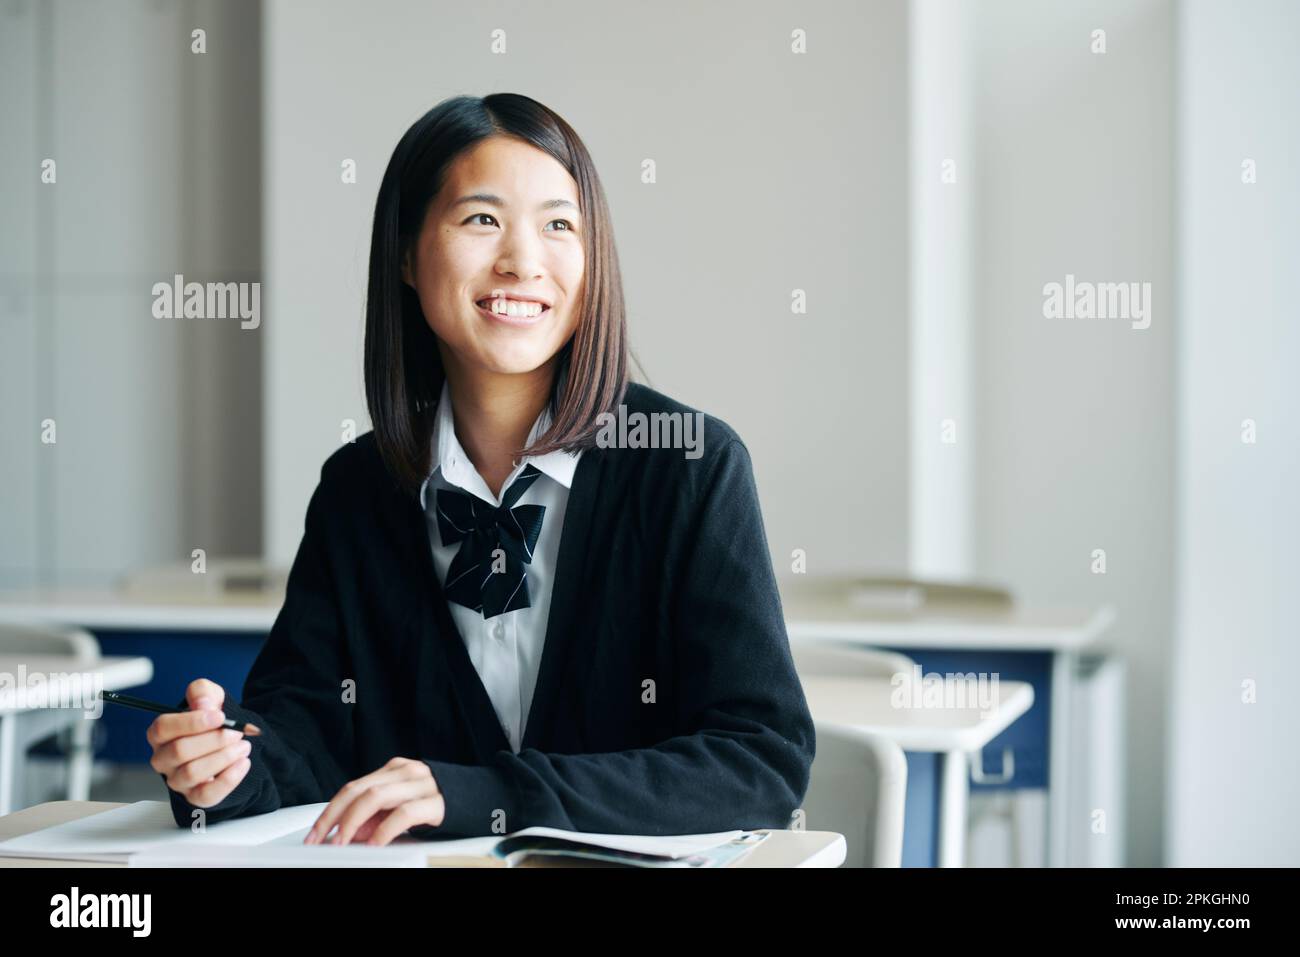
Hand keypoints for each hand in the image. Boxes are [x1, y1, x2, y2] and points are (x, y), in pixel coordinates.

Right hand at [148, 678, 251, 807]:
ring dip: (223, 757)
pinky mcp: (195, 796)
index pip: (162, 728)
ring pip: (191, 773)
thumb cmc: (213, 722)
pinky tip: (242, 763)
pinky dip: (228, 779)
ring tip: (243, 746)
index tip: (220, 716)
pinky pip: (206, 794)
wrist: (230, 743)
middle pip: (179, 751)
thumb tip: (202, 705)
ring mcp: (177, 780)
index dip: (191, 722)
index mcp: (161, 734)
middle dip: (214, 740)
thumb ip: (202, 693)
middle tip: (237, 733)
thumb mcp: (210, 698)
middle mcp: (163, 759)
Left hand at [305, 757, 444, 845]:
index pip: (353, 787)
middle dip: (334, 816)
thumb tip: (349, 833)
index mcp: (395, 770)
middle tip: (321, 840)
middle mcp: (406, 772)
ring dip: (352, 821)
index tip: (315, 833)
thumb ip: (377, 817)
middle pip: (359, 789)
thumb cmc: (440, 803)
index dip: (330, 811)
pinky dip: (384, 830)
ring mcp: (422, 784)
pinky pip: (404, 813)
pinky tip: (375, 844)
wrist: (483, 797)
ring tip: (342, 842)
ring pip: (376, 796)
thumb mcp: (403, 808)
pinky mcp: (438, 802)